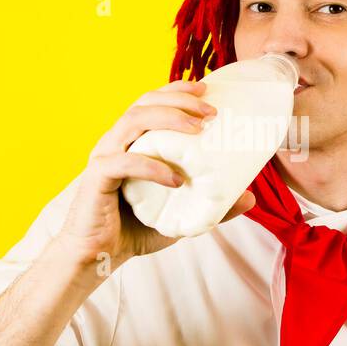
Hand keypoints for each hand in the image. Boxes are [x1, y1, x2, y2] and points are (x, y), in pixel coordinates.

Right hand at [54, 79, 256, 269]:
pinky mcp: (97, 178)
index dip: (176, 89)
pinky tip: (175, 179)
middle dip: (179, 100)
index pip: (151, 102)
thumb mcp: (180, 215)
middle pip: (144, 103)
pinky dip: (152, 167)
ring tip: (198, 130)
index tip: (206, 88)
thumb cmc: (135, 230)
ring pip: (132, 122)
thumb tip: (249, 197)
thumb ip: (210, 205)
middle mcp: (115, 142)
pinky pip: (124, 163)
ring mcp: (104, 157)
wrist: (99, 257)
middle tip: (211, 111)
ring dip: (168, 119)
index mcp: (131, 142)